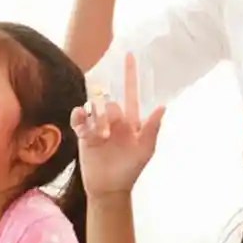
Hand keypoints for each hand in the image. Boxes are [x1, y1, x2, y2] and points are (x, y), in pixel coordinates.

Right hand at [72, 53, 165, 195]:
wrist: (109, 187)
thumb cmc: (131, 168)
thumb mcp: (145, 149)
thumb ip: (152, 128)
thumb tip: (162, 107)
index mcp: (131, 120)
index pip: (130, 92)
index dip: (130, 74)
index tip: (129, 55)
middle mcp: (114, 119)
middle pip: (110, 103)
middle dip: (110, 115)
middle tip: (109, 136)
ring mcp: (98, 125)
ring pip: (94, 108)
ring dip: (97, 121)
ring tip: (100, 139)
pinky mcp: (83, 133)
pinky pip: (79, 118)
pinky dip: (80, 117)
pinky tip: (82, 123)